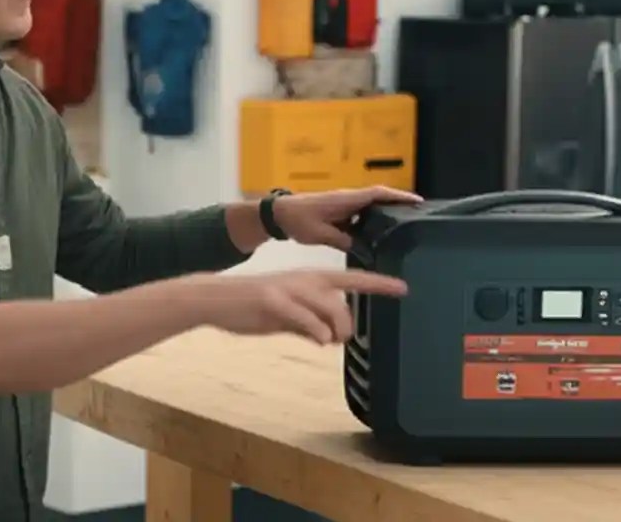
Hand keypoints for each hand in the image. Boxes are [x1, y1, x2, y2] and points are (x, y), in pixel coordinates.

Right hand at [197, 269, 407, 344]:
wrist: (216, 299)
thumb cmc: (251, 307)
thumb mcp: (286, 315)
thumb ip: (308, 323)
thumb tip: (327, 339)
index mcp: (311, 279)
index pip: (353, 279)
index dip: (379, 284)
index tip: (404, 288)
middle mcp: (305, 280)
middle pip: (342, 302)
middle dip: (347, 325)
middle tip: (338, 339)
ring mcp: (290, 290)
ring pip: (330, 309)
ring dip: (335, 331)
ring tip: (326, 341)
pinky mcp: (274, 302)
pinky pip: (307, 320)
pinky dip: (318, 333)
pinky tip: (318, 341)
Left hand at [273, 186, 422, 250]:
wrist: (279, 215)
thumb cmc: (299, 221)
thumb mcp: (322, 235)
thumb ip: (345, 240)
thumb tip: (366, 250)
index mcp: (347, 199)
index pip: (379, 193)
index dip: (399, 196)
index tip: (418, 201)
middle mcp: (349, 198)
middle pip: (380, 197)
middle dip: (399, 203)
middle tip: (418, 216)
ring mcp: (344, 203)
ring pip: (371, 206)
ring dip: (387, 211)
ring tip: (405, 225)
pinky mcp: (340, 210)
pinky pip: (362, 212)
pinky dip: (373, 219)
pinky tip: (380, 233)